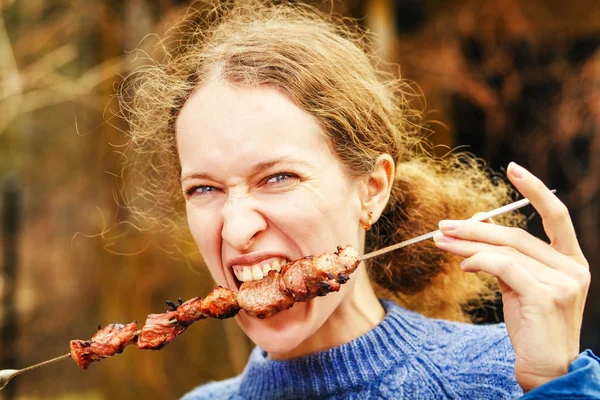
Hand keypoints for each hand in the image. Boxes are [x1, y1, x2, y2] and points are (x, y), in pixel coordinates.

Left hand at [433, 162, 590, 391]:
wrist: (544, 367)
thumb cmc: (531, 323)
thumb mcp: (519, 283)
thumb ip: (506, 255)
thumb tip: (478, 223)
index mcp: (571, 260)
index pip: (557, 215)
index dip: (535, 190)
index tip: (512, 168)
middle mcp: (573, 267)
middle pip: (516, 235)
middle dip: (474, 229)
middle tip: (442, 226)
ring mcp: (563, 282)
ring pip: (506, 250)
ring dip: (467, 245)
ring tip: (440, 242)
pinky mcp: (546, 296)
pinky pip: (504, 267)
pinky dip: (479, 262)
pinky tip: (462, 266)